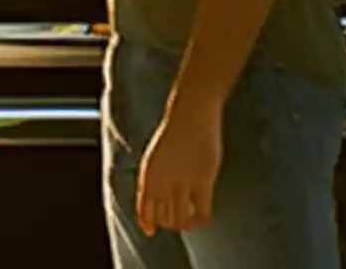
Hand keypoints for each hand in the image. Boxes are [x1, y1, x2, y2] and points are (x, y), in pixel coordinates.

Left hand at [136, 100, 222, 235]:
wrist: (191, 114)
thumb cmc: (175, 132)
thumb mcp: (156, 155)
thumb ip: (155, 176)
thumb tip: (156, 195)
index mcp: (148, 175)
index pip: (143, 209)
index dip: (147, 222)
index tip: (150, 231)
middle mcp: (162, 182)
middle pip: (163, 218)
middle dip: (169, 223)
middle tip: (178, 221)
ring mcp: (182, 183)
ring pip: (181, 219)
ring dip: (185, 225)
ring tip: (190, 222)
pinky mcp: (202, 181)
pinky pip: (201, 212)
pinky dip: (201, 221)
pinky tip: (202, 218)